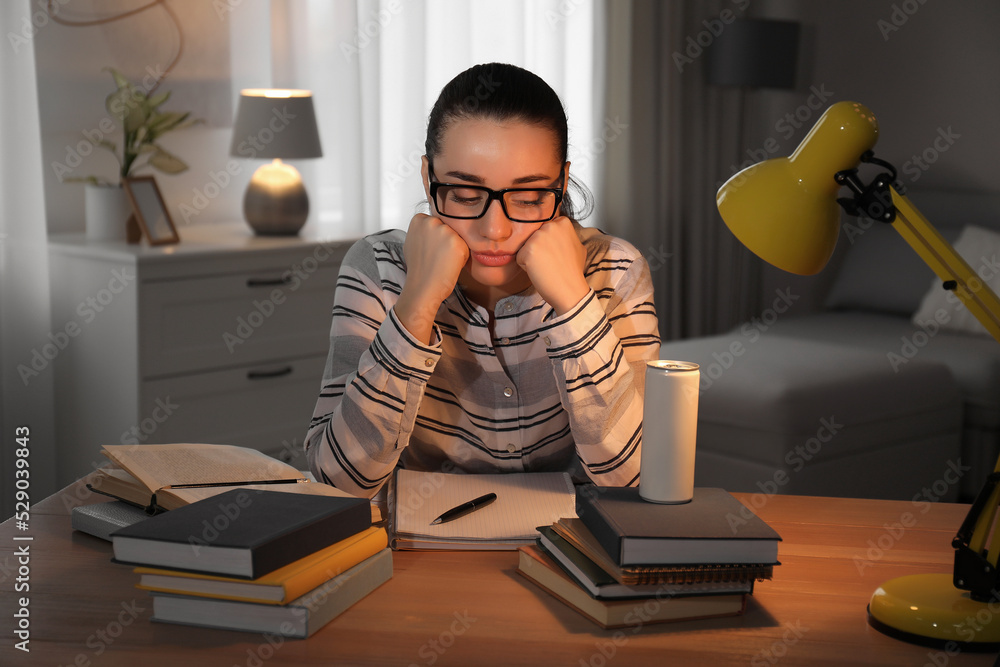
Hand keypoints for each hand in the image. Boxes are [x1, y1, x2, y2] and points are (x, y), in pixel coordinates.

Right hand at [395, 213, 468, 343]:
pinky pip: (465, 247)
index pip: (436, 222)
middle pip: (448, 227)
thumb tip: (429, 224)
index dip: (435, 237)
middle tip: (437, 256)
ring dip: (454, 248)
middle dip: (446, 241)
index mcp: (419, 219)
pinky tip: (450, 264)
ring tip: (442, 261)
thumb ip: (423, 230)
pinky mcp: (458, 242)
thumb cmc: (418, 268)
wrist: (423, 287)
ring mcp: (445, 231)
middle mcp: (431, 221)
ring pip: (457, 237)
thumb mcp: (413, 241)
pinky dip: (461, 257)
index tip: (429, 248)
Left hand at [516, 217, 589, 314]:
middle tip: (552, 261)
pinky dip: (526, 267)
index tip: (559, 253)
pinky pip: (520, 258)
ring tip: (547, 266)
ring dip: (533, 258)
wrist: (570, 290)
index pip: (544, 230)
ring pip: (526, 247)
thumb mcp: (577, 245)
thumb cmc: (573, 271)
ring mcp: (538, 237)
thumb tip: (560, 234)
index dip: (550, 244)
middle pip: (534, 237)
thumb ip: (566, 236)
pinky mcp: (528, 250)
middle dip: (540, 250)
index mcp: (562, 222)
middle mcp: (550, 226)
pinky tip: (540, 271)